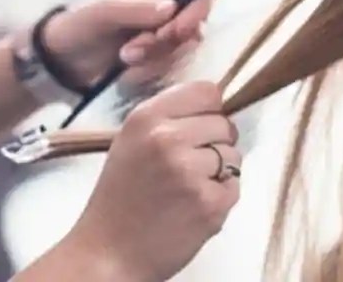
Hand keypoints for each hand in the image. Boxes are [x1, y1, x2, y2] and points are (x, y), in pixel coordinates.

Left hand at [42, 0, 218, 88]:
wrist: (64, 59)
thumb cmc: (79, 24)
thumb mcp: (102, 11)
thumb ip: (136, 8)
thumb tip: (172, 8)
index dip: (200, 4)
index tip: (180, 29)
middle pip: (199, 16)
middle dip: (172, 37)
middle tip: (141, 46)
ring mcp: (167, 25)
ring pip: (188, 43)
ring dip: (158, 55)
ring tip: (127, 56)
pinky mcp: (163, 50)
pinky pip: (175, 61)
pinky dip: (153, 67)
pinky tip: (129, 66)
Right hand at [66, 82, 241, 280]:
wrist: (107, 252)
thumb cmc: (120, 197)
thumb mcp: (130, 141)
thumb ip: (167, 119)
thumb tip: (213, 106)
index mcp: (146, 118)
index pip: (207, 91)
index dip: (209, 110)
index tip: (199, 127)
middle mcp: (168, 139)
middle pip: (224, 123)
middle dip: (215, 143)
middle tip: (190, 165)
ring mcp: (191, 172)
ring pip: (234, 155)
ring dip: (220, 171)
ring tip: (188, 189)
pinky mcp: (209, 203)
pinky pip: (235, 186)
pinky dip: (220, 197)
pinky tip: (193, 207)